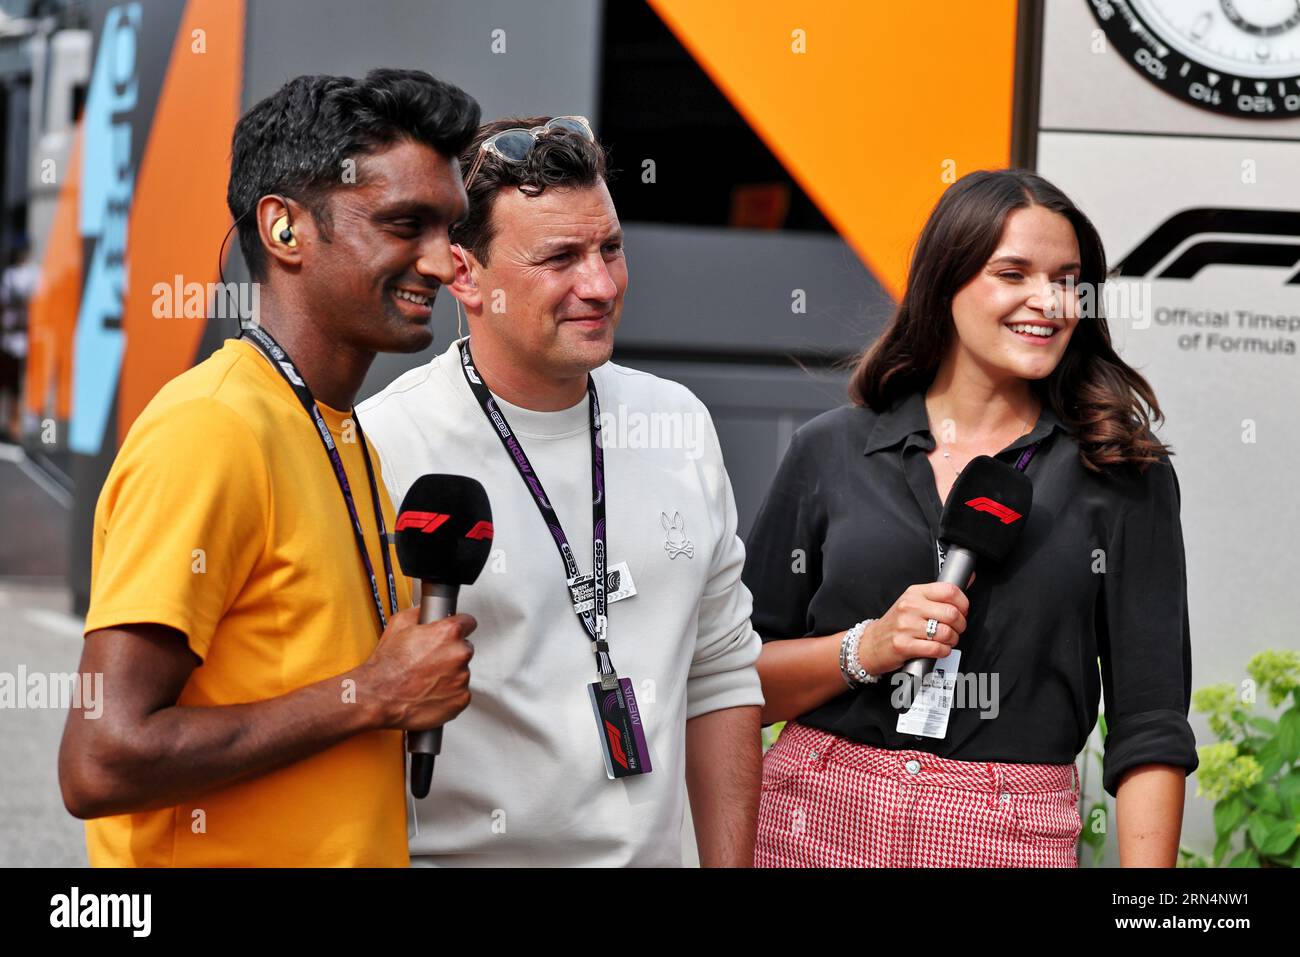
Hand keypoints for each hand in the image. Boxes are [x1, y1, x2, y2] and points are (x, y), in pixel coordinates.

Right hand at [358, 606, 475, 730]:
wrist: (379, 696)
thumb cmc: (388, 665)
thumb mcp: (398, 624)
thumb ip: (419, 612)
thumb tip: (425, 610)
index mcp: (448, 633)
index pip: (468, 622)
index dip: (459, 626)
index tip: (453, 633)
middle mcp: (459, 654)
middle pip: (464, 648)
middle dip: (451, 652)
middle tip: (430, 659)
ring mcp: (461, 678)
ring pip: (462, 671)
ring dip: (450, 673)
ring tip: (427, 677)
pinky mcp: (461, 699)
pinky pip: (460, 692)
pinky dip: (449, 693)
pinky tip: (431, 691)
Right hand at [858, 581, 969, 674]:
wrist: (871, 643)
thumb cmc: (896, 623)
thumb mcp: (913, 601)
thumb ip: (938, 594)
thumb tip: (968, 578)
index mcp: (914, 593)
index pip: (949, 591)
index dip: (963, 603)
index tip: (962, 610)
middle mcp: (909, 607)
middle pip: (951, 614)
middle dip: (961, 625)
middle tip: (956, 628)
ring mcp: (905, 626)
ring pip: (946, 633)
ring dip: (952, 640)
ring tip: (947, 640)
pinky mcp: (904, 645)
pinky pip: (936, 649)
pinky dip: (943, 651)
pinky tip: (939, 648)